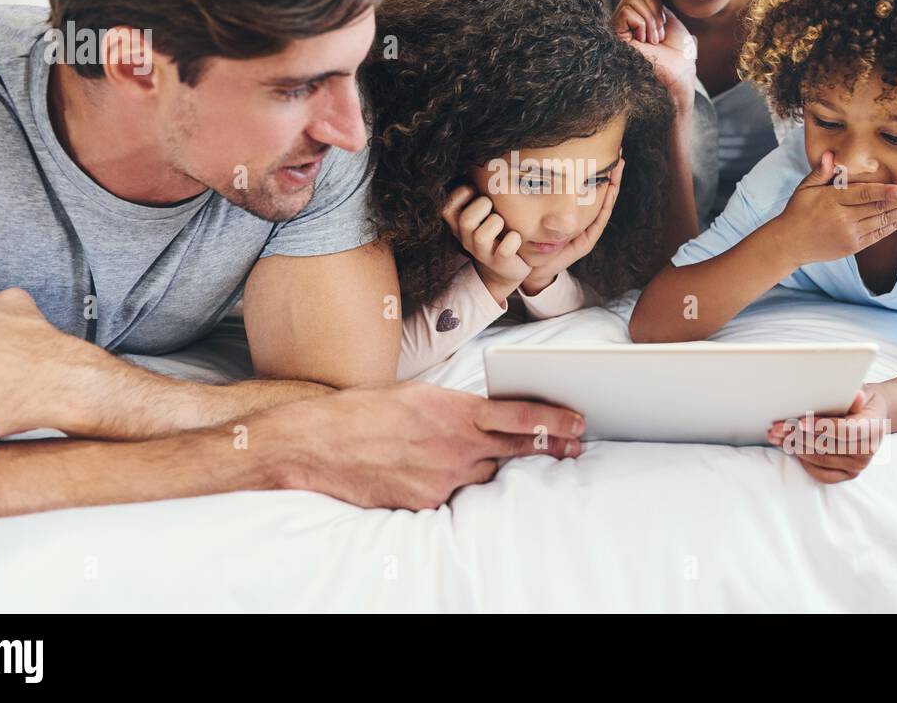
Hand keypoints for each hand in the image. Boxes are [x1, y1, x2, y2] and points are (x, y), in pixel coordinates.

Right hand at [267, 380, 585, 509]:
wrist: (319, 444)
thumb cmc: (365, 412)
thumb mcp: (417, 395)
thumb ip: (456, 407)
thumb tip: (485, 414)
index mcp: (454, 410)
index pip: (519, 416)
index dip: (554, 420)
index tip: (577, 422)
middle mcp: (454, 446)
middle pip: (514, 449)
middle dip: (547, 447)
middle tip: (574, 446)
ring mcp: (441, 478)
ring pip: (484, 472)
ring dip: (491, 464)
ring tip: (496, 456)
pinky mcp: (425, 502)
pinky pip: (453, 493)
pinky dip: (453, 482)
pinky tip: (434, 472)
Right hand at [441, 185, 532, 303]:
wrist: (507, 267)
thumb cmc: (496, 230)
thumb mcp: (483, 212)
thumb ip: (478, 192)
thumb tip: (483, 157)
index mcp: (459, 225)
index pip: (446, 208)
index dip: (460, 195)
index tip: (474, 190)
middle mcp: (466, 239)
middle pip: (466, 220)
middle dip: (482, 207)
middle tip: (492, 207)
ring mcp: (482, 253)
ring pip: (481, 235)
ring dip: (496, 223)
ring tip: (503, 223)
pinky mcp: (500, 263)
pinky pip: (505, 250)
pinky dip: (513, 240)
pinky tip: (516, 237)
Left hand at [520, 157, 624, 294]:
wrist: (531, 268)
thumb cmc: (530, 242)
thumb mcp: (532, 214)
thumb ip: (534, 197)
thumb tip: (526, 169)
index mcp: (575, 214)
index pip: (589, 188)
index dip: (595, 171)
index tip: (601, 150)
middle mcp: (584, 221)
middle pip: (601, 193)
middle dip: (610, 173)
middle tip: (617, 152)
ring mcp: (587, 231)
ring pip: (604, 203)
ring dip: (613, 184)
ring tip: (618, 165)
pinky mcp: (585, 242)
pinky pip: (599, 220)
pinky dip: (606, 203)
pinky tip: (610, 188)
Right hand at [614, 0, 697, 113]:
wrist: (679, 73)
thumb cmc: (677, 50)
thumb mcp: (665, 15)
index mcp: (632, 14)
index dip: (655, 1)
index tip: (660, 23)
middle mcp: (620, 20)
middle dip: (655, 10)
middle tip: (657, 34)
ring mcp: (615, 29)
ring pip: (631, 0)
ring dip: (651, 21)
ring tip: (652, 41)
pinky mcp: (613, 37)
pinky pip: (627, 13)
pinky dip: (643, 26)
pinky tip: (643, 44)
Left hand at [767, 388, 889, 483]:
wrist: (868, 418)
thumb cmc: (856, 403)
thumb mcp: (854, 393)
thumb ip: (852, 396)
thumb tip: (856, 395)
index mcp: (872, 428)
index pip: (846, 430)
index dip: (823, 427)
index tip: (800, 422)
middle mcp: (868, 451)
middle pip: (828, 446)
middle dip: (799, 436)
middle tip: (777, 428)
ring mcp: (858, 466)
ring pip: (821, 459)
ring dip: (796, 447)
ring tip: (777, 436)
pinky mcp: (847, 475)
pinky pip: (821, 473)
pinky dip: (804, 461)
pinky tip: (792, 448)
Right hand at [772, 150, 896, 265]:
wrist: (789, 243)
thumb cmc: (798, 211)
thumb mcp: (804, 188)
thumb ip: (821, 172)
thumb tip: (829, 154)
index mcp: (831, 201)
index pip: (863, 195)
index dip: (885, 193)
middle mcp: (842, 219)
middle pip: (878, 208)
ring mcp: (849, 234)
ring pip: (882, 221)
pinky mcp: (853, 246)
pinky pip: (878, 234)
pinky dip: (893, 225)